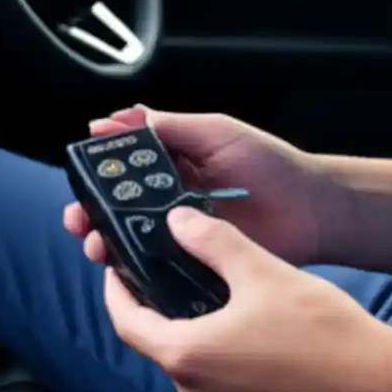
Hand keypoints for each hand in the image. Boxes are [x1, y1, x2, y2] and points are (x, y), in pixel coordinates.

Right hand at [62, 105, 338, 265]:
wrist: (313, 209)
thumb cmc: (270, 163)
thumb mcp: (215, 132)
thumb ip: (167, 127)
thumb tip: (113, 119)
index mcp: (171, 166)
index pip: (121, 170)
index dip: (96, 175)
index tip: (78, 177)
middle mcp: (170, 202)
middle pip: (116, 210)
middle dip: (90, 214)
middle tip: (77, 219)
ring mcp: (181, 236)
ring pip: (130, 241)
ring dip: (105, 243)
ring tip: (96, 245)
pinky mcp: (194, 265)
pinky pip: (158, 270)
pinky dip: (136, 272)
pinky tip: (123, 271)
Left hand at [104, 207, 391, 391]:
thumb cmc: (322, 332)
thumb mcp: (262, 271)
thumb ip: (213, 241)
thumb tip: (177, 220)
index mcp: (187, 356)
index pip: (126, 322)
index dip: (117, 292)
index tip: (117, 269)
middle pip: (162, 347)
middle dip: (167, 313)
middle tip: (180, 279)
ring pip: (198, 371)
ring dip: (204, 340)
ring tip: (229, 306)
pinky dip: (232, 367)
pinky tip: (262, 342)